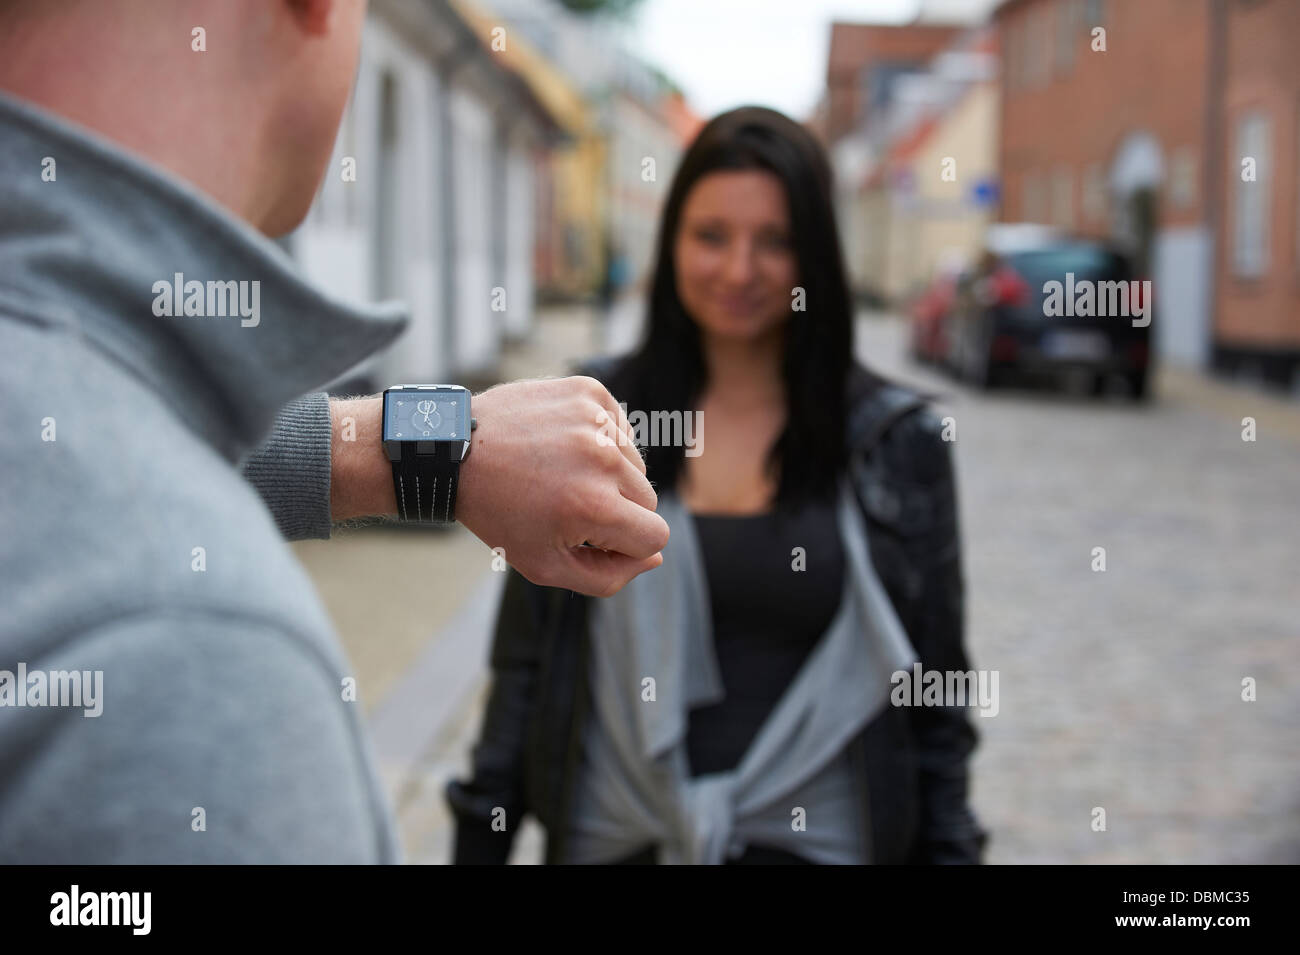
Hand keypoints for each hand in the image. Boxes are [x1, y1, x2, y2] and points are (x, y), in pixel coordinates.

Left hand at [456, 377, 667, 596]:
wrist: (456, 449)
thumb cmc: (498, 512)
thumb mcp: (543, 566)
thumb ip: (606, 577)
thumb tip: (653, 557)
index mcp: (594, 506)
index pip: (656, 535)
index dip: (627, 545)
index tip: (593, 537)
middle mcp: (601, 459)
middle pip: (648, 500)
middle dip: (617, 510)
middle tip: (569, 504)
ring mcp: (595, 419)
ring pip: (634, 463)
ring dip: (608, 474)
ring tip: (562, 473)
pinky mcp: (588, 390)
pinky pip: (619, 427)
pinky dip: (600, 439)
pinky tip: (564, 445)